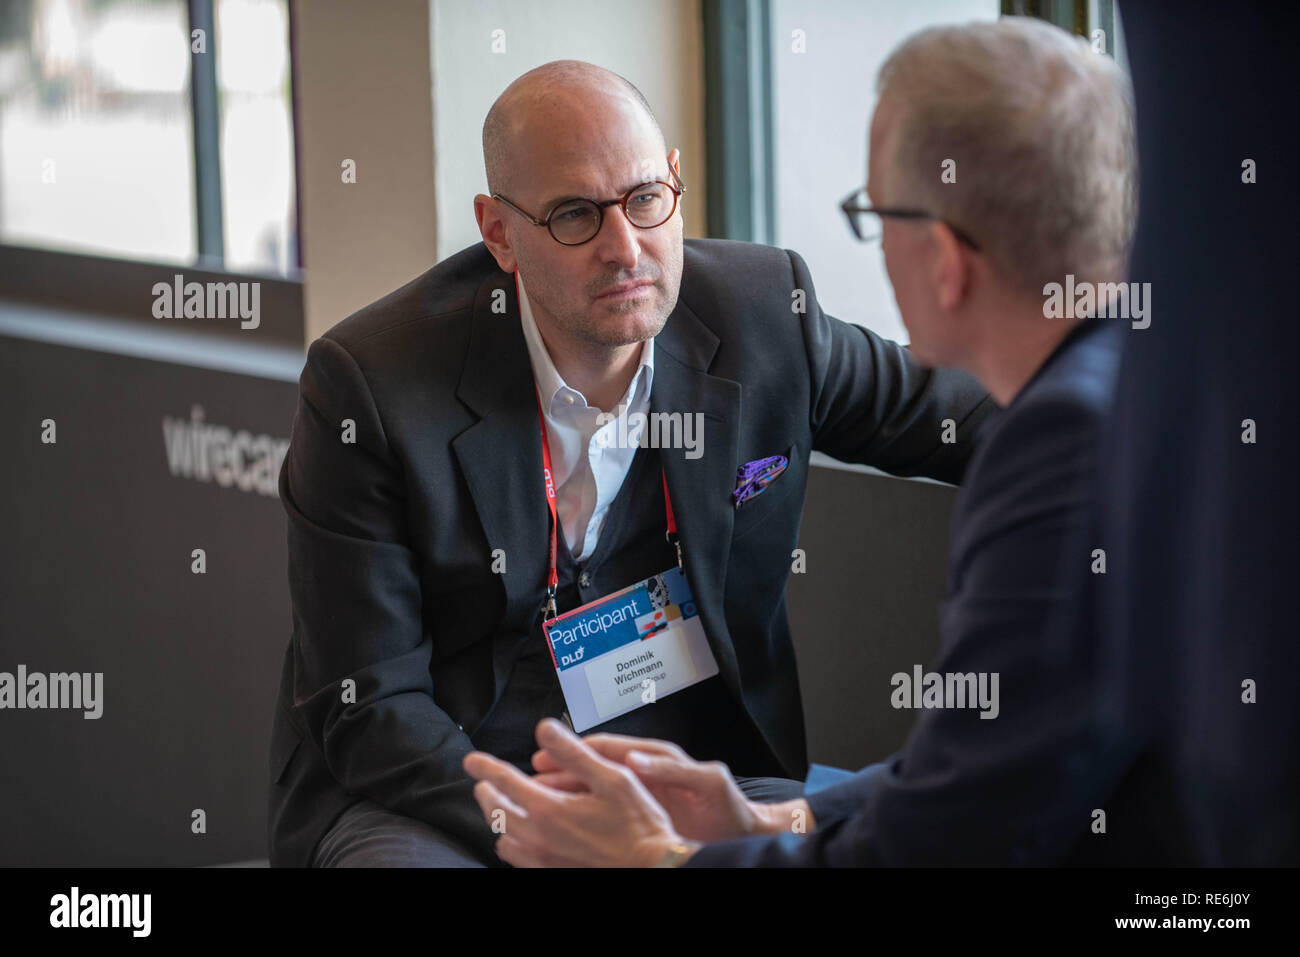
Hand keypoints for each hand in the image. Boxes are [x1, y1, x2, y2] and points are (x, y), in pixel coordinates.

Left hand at [463, 718, 695, 866]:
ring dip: (500, 821)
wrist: (652, 868)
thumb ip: (574, 753)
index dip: (486, 767)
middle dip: (488, 793)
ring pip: (503, 840)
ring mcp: (542, 862)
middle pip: (496, 813)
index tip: (471, 760)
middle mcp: (537, 839)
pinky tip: (523, 838)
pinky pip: (518, 860)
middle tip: (485, 782)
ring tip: (505, 808)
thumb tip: (545, 728)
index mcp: (548, 810)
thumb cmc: (637, 823)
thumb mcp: (612, 778)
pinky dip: (513, 844)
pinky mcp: (550, 875)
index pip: (505, 782)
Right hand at [532, 732, 772, 842]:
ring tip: (536, 795)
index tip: (548, 754)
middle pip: (595, 765)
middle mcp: (645, 771)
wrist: (742, 832)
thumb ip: (674, 770)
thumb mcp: (707, 782)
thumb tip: (634, 760)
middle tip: (529, 774)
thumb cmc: (728, 806)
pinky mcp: (643, 815)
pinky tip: (566, 820)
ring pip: (596, 788)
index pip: (609, 749)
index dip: (576, 750)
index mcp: (658, 759)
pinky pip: (607, 810)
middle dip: (561, 768)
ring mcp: (642, 794)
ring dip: (567, 790)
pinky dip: (585, 811)